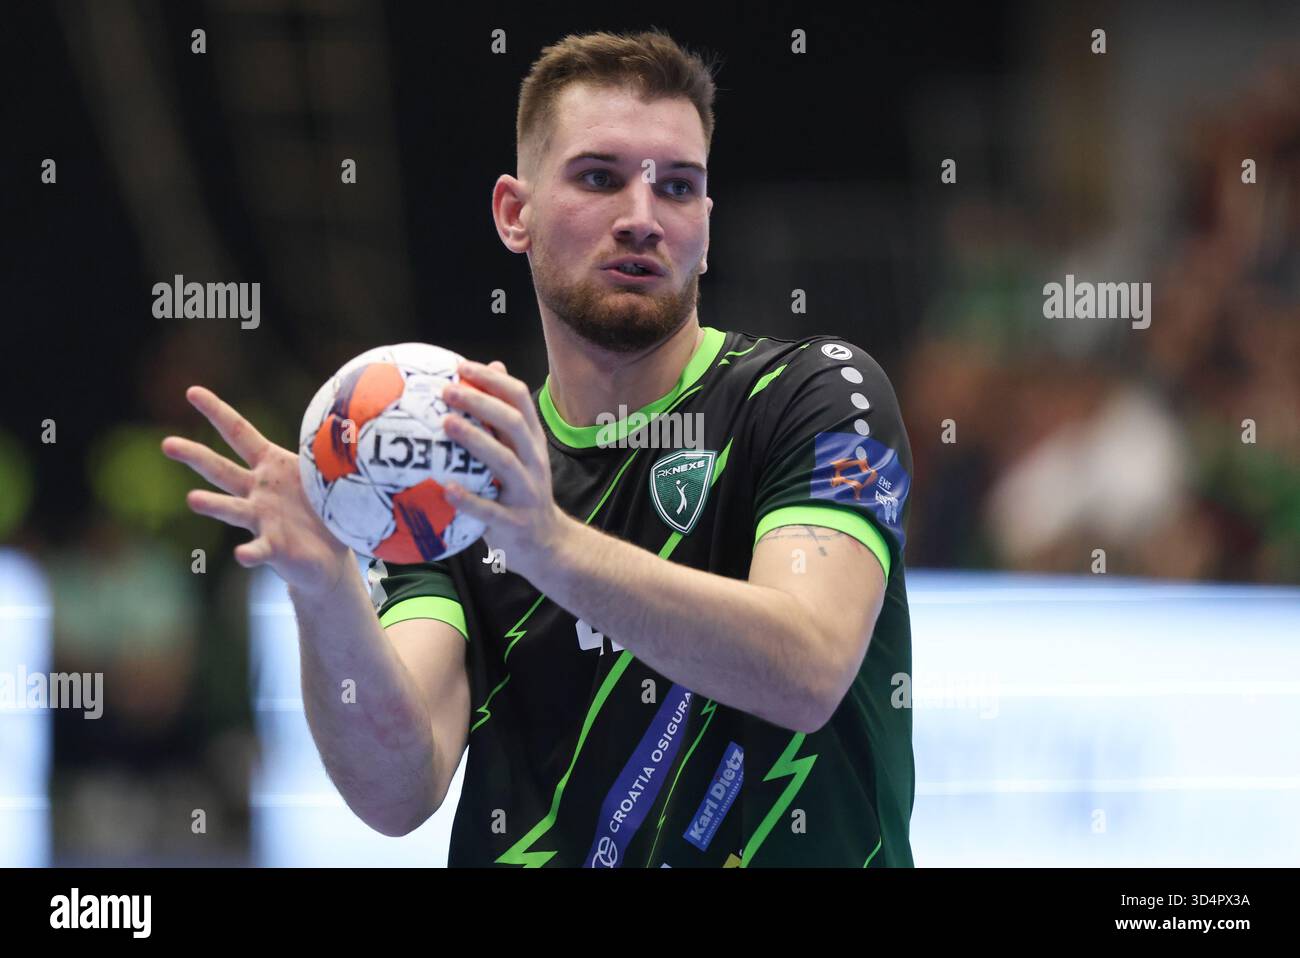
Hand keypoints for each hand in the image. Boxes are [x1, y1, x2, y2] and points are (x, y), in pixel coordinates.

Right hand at [161, 386, 352, 596]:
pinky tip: (242, 555)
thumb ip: (324, 448)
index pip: (239, 433)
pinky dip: (250, 553)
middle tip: (167, 444)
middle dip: (195, 456)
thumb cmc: (322, 507)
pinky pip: (259, 549)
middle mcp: (257, 490)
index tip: (192, 392)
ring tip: (192, 499)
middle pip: (221, 469)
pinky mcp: (273, 547)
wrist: (329, 556)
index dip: (217, 412)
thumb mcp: (323, 472)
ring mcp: (261, 519)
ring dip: (213, 505)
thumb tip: (344, 413)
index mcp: (270, 465)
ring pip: (232, 509)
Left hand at [440, 360, 568, 576]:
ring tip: (446, 424)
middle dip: (480, 402)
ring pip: (504, 461)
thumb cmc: (521, 494)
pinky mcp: (514, 523)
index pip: (518, 399)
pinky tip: (446, 489)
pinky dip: (468, 500)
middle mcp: (533, 462)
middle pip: (513, 423)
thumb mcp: (519, 456)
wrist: (548, 546)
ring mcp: (526, 492)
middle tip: (447, 390)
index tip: (461, 366)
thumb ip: (503, 421)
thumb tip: (490, 370)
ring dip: (474, 440)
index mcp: (531, 442)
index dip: (492, 380)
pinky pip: (490, 511)